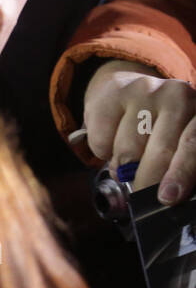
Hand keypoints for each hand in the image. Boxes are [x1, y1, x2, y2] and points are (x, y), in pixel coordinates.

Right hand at [83, 59, 195, 201]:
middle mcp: (176, 96)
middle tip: (140, 193)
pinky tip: (111, 144)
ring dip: (123, 166)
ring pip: (127, 150)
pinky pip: (101, 140)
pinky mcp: (112, 93)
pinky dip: (103, 152)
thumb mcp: (182, 141)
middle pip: (159, 151)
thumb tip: (170, 195)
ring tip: (126, 163)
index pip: (192, 144)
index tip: (167, 197)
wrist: (128, 89)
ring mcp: (143, 91)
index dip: (181, 173)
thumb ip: (183, 164)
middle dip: (147, 181)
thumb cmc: (161, 126)